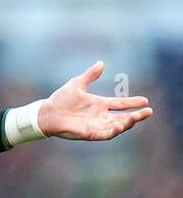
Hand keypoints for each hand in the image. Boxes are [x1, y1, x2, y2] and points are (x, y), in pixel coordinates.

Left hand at [38, 61, 152, 140]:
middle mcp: (99, 116)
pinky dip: (113, 131)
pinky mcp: (88, 133)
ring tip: (136, 117)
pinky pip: (104, 135)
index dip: (132, 103)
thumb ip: (90, 75)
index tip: (145, 100)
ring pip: (116, 127)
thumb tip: (101, 63)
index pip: (120, 104)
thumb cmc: (61, 99)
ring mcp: (95, 125)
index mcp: (99, 105)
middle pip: (122, 117)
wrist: (47, 112)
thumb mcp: (77, 83)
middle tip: (149, 112)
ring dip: (127, 123)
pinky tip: (121, 127)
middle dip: (136, 116)